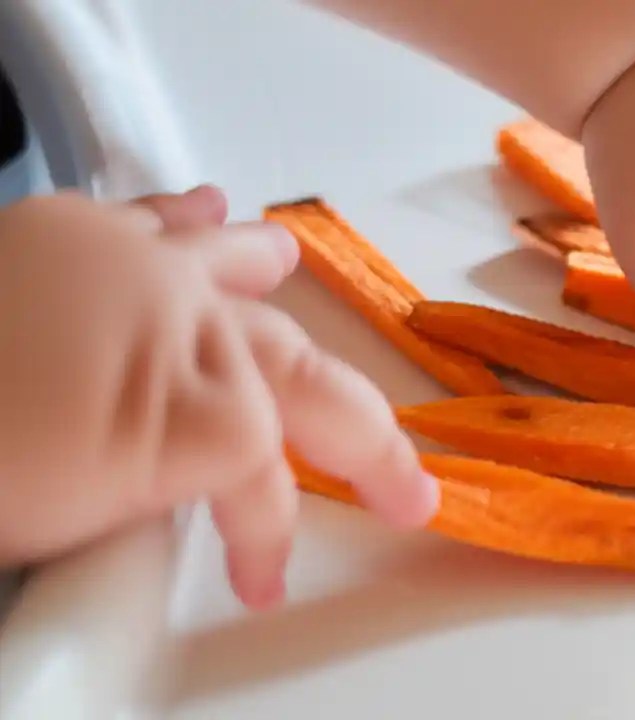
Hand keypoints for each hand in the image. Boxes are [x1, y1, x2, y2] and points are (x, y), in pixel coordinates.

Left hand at [0, 187, 436, 609]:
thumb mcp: (120, 478)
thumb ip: (225, 454)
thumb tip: (256, 463)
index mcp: (196, 354)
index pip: (275, 447)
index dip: (284, 525)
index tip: (268, 588)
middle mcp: (172, 292)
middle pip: (282, 356)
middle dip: (351, 424)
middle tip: (400, 477)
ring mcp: (108, 258)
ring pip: (214, 261)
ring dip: (259, 272)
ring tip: (287, 259)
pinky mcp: (44, 240)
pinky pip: (132, 218)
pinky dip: (172, 220)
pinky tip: (194, 207)